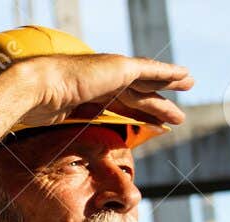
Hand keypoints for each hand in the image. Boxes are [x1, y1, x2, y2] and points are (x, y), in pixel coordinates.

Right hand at [16, 53, 193, 130]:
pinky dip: (168, 73)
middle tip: (175, 114)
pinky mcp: (121, 68)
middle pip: (137, 94)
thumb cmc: (40, 109)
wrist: (39, 90)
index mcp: (90, 93)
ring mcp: (112, 72)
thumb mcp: (64, 123)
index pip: (120, 106)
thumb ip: (77, 126)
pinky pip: (151, 71)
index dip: (138, 115)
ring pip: (148, 83)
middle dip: (156, 103)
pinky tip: (184, 75)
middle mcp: (103, 80)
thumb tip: (78, 146)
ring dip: (169, 88)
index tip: (152, 125)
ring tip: (189, 87)